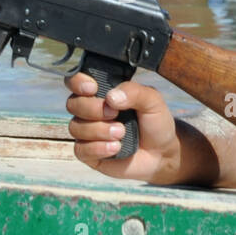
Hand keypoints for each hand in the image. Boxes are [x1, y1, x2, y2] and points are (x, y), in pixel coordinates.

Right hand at [64, 72, 183, 182]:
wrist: (162, 153)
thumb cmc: (155, 123)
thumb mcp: (152, 101)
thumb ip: (134, 92)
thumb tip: (111, 97)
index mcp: (103, 92)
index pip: (76, 81)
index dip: (77, 82)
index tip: (93, 88)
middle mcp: (91, 111)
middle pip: (73, 104)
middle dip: (92, 109)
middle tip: (115, 114)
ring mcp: (88, 132)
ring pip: (75, 127)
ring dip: (99, 130)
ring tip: (121, 133)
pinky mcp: (89, 153)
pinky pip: (80, 150)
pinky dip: (97, 148)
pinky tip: (115, 148)